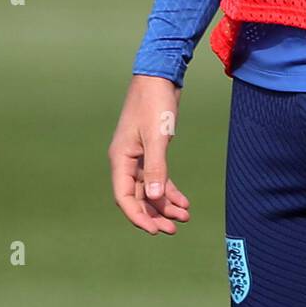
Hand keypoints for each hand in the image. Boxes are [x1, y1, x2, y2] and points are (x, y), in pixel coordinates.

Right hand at [108, 74, 190, 234]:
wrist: (160, 76)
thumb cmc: (155, 103)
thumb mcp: (157, 137)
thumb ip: (156, 168)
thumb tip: (155, 199)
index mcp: (121, 158)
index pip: (124, 197)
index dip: (138, 216)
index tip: (156, 230)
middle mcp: (127, 160)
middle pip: (137, 197)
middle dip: (154, 215)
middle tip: (173, 229)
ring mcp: (139, 156)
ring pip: (150, 189)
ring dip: (165, 205)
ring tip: (184, 217)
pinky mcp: (151, 150)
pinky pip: (158, 178)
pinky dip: (170, 190)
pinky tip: (183, 201)